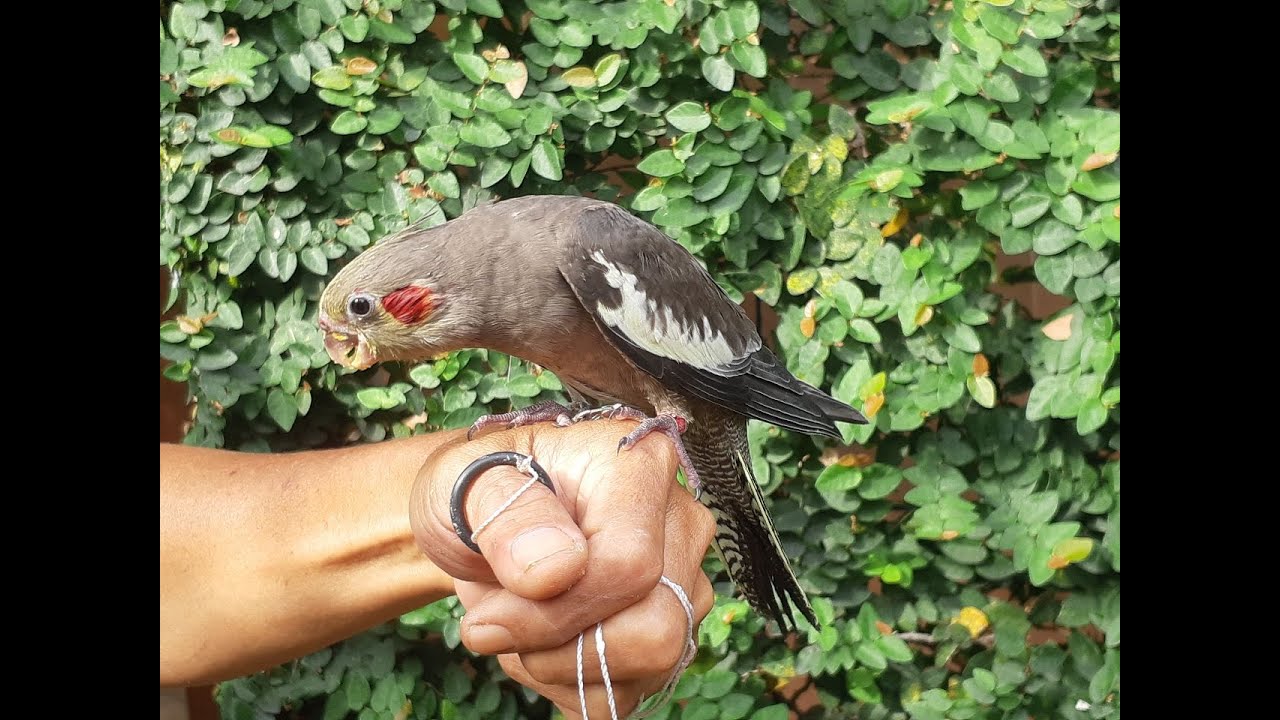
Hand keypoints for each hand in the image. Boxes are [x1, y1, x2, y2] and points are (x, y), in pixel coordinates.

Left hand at [409, 419, 715, 717]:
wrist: (482, 516)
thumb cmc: (477, 491)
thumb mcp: (463, 484)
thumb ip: (505, 514)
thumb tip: (559, 568)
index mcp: (637, 464)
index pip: (630, 566)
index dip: (556, 612)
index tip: (486, 618)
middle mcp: (679, 520)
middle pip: (657, 628)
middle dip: (560, 648)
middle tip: (494, 623)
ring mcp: (683, 579)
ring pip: (648, 668)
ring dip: (558, 666)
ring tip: (514, 618)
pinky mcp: (671, 628)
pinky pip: (628, 692)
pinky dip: (570, 683)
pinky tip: (539, 639)